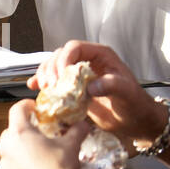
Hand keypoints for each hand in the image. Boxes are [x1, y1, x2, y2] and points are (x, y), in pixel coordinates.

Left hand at [0, 99, 90, 168]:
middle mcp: (7, 146)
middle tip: (38, 133)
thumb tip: (83, 125)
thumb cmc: (59, 168)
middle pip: (11, 130)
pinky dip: (18, 166)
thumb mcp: (71, 145)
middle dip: (24, 130)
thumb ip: (76, 131)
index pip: (17, 109)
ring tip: (35, 154)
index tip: (34, 108)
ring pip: (8, 150)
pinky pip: (9, 167)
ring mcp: (3, 164)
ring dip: (19, 148)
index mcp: (20, 132)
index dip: (26, 105)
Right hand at [28, 40, 166, 147]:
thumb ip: (112, 85)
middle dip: (51, 68)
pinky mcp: (73, 89)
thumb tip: (91, 86)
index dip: (64, 59)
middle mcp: (87, 61)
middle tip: (50, 86)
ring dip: (45, 75)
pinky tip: (34, 87)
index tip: (60, 76)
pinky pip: (54, 81)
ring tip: (44, 89)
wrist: (136, 121)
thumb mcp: (127, 93)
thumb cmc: (135, 104)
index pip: (75, 47)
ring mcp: (79, 76)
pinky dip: (43, 83)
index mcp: (101, 55)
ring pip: (54, 66)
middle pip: (60, 55)